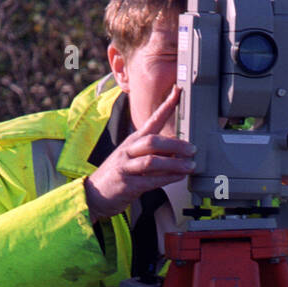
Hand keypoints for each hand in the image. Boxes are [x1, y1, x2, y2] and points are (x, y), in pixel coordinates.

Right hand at [83, 85, 194, 222]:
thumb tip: (178, 148)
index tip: (178, 92)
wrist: (94, 194)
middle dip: (175, 144)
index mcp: (132, 141)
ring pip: (152, 161)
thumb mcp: (132, 157)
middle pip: (152, 141)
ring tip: (190, 166)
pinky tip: (179, 177)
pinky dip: (167, 179)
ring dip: (174, 163)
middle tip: (192, 149)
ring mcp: (126, 167)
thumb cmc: (118, 174)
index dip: (165, 106)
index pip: (151, 120)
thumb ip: (153, 152)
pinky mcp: (127, 185)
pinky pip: (150, 181)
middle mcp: (128, 150)